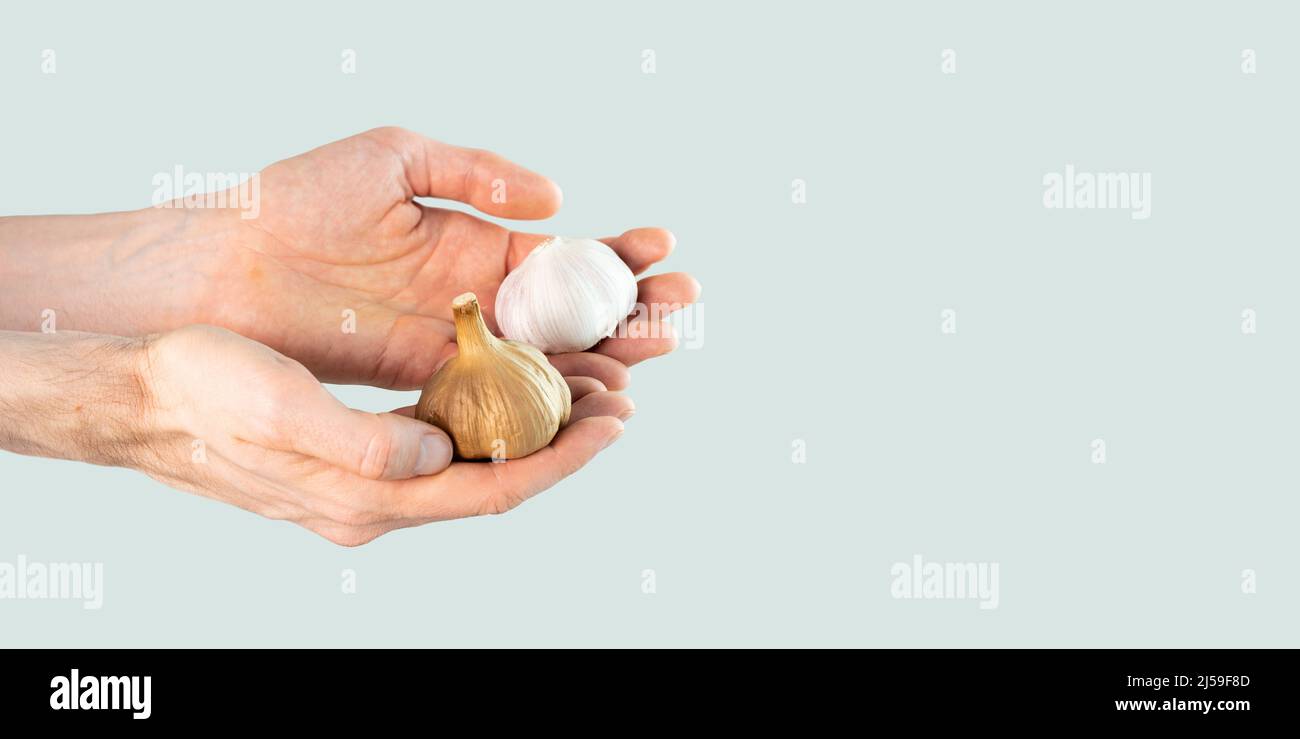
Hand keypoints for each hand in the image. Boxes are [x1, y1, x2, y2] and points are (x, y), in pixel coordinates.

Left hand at [0, 128, 697, 389]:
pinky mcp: (427, 385)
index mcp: (474, 242)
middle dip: (632, 307)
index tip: (661, 246)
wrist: (221, 271)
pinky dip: (553, 394)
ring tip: (658, 345)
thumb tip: (555, 198)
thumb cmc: (296, 202)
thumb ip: (476, 174)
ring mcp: (456, 346)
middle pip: (573, 311)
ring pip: (550, 357)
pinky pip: (503, 394)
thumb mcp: (393, 159)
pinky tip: (596, 388)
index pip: (563, 251)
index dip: (615, 251)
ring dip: (609, 353)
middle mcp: (476, 299)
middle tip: (684, 305)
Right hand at [0, 325, 631, 545]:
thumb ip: (361, 442)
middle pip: (496, 480)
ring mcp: (367, 481)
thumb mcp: (281, 410)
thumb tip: (434, 453)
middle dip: (563, 442)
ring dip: (531, 428)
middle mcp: (376, 500)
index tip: (614, 422)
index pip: (491, 491)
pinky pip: (442, 442)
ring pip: (474, 461)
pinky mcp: (356, 454)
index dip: (561, 460)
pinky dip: (487, 417)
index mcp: (367, 497)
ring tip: (583, 388)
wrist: (141, 395)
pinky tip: (508, 385)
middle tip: (619, 397)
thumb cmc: (201, 392)